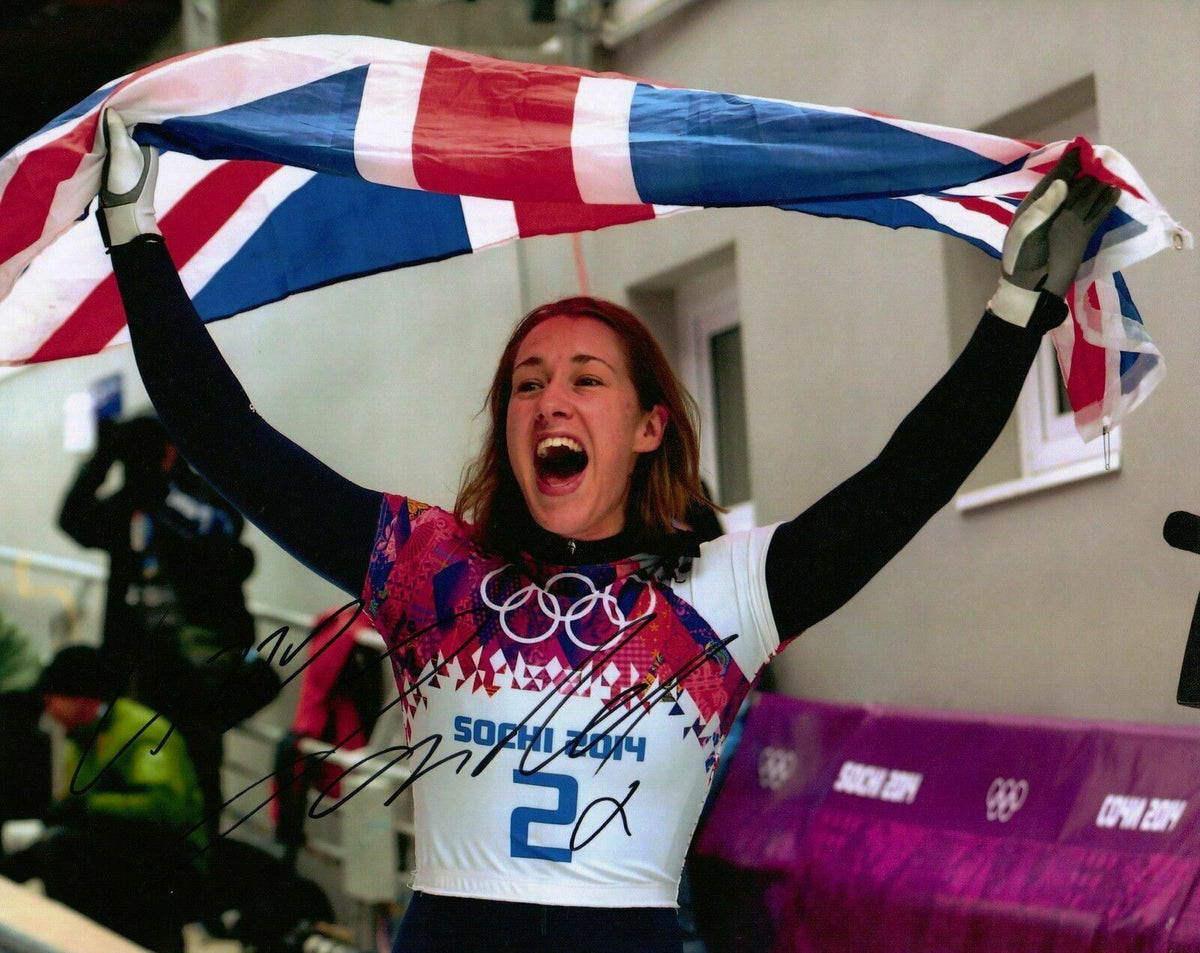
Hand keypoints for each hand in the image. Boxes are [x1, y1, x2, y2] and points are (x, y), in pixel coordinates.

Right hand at [96, 109, 160, 247]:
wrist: (125, 213)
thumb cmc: (127, 182)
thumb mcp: (122, 152)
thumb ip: (118, 131)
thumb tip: (112, 110)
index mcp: (149, 146)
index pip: (137, 122)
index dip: (123, 112)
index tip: (108, 102)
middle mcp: (144, 152)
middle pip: (127, 130)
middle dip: (115, 121)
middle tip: (99, 110)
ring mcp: (133, 161)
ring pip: (119, 139)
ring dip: (108, 132)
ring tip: (96, 120)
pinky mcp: (122, 169)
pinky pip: (114, 150)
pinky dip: (106, 144)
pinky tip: (97, 137)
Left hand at [989, 149, 1119, 327]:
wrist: (1031, 290)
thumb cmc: (1021, 261)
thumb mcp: (1026, 233)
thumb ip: (1043, 208)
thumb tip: (1062, 183)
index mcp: (1034, 207)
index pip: (1052, 180)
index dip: (1066, 165)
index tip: (1079, 149)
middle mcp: (1053, 211)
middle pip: (1073, 186)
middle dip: (1085, 173)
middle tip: (1101, 160)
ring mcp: (1068, 222)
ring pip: (1086, 198)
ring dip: (1097, 186)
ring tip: (1110, 172)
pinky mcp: (1081, 234)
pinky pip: (1096, 215)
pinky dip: (1106, 204)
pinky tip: (1115, 193)